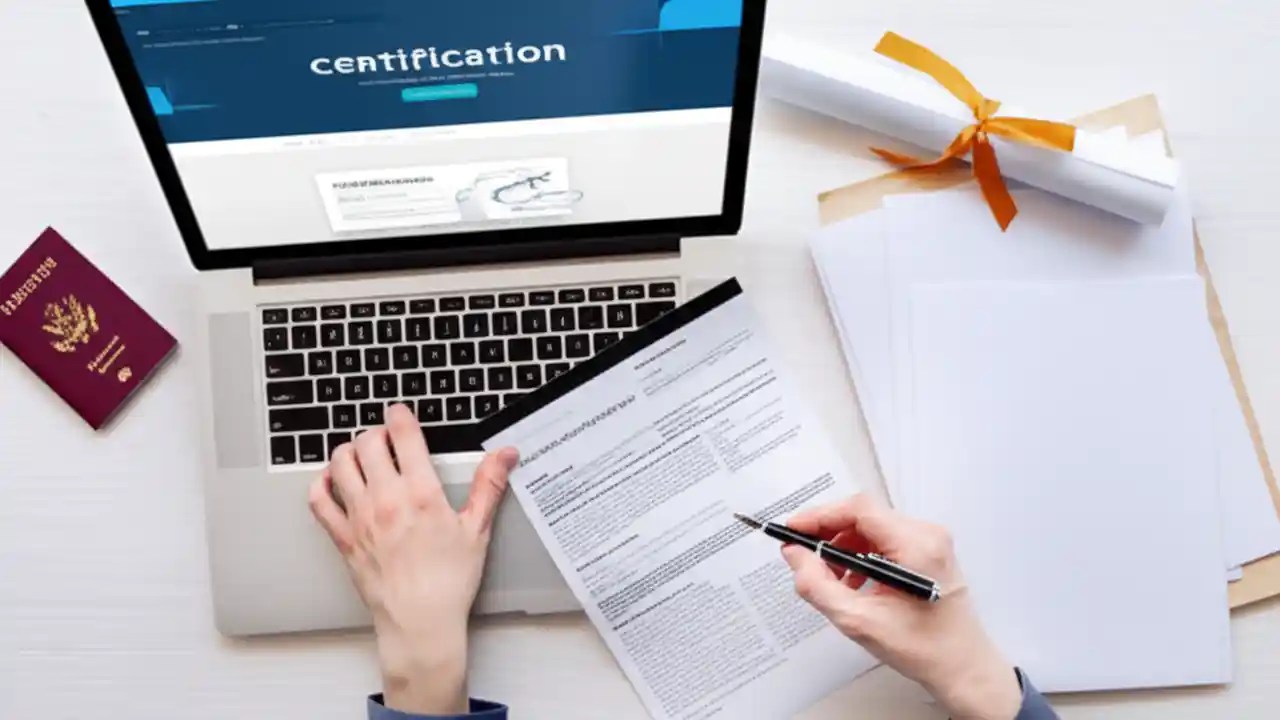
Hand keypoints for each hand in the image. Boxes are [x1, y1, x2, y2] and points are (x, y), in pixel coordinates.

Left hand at [308, 404, 517, 714]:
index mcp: (422, 494)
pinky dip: (322, 484)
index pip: (403, 436)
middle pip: (367, 444)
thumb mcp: (477, 529)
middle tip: (384, 437)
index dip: (399, 416)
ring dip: (349, 451)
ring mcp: (360, 518)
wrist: (420, 622)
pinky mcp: (343, 538)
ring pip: (341, 464)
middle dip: (376, 433)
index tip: (399, 412)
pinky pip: (320, 501)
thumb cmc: (449, 582)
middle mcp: (387, 500)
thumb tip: (504, 455)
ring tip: (361, 454)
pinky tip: (333, 481)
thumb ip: (489, 485)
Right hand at [783, 495, 1021, 719]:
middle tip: (804, 554)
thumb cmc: (924, 648)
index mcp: (916, 546)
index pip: (859, 509)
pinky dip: (861, 554)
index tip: (794, 529)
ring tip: (830, 577)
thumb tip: (795, 554)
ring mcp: (930, 541)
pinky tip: (852, 581)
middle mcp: (927, 535)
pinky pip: (884, 540)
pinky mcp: (927, 551)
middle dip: (829, 533)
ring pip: (872, 527)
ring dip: (844, 546)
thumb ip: (818, 585)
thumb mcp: (858, 621)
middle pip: (864, 515)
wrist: (962, 666)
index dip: (820, 515)